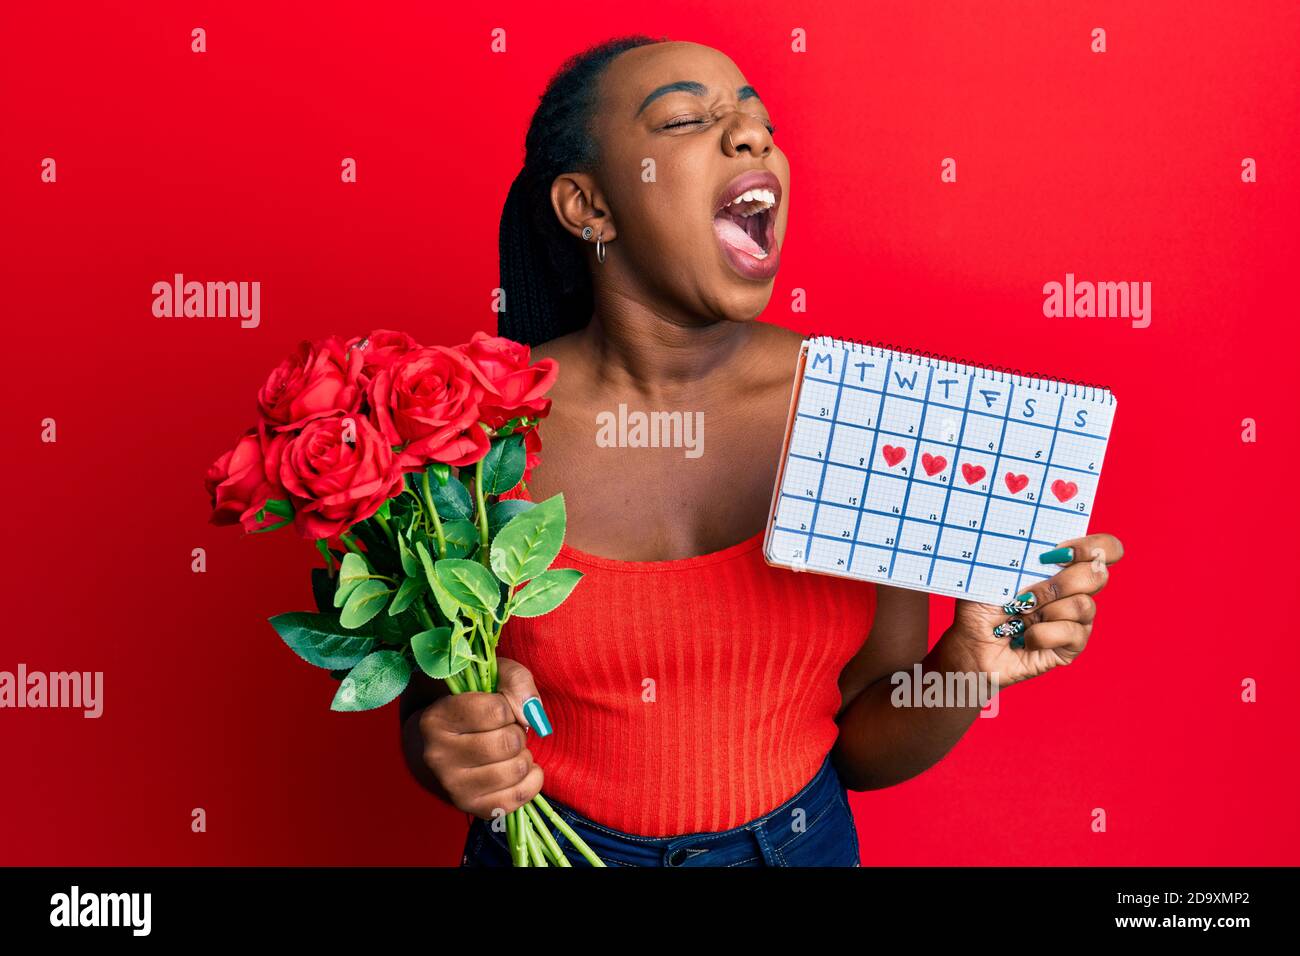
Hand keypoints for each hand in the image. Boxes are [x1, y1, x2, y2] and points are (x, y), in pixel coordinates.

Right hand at [416, 658, 548, 818]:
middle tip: (506, 731)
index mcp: (436, 719)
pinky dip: (532, 779)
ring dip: (523, 755)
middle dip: (518, 732)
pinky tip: (522, 768)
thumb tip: (532, 714)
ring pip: (516, 769)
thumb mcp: (490, 679)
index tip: (499, 709)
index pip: (497, 710)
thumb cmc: (471, 708)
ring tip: (510, 750)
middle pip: (508, 742)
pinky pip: (520, 796)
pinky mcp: (472, 807)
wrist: (442, 748)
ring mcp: (453, 786)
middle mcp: (438, 756)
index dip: (508, 706)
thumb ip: (515, 681)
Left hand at [942, 533, 1123, 687]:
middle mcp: (1076, 591)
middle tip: (1026, 595)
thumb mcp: (994, 569)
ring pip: (1083, 605)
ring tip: (1019, 617)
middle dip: (1059, 583)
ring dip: (1044, 610)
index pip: (1105, 549)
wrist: (968, 642)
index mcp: (1062, 565)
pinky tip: (1024, 638)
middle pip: (1098, 575)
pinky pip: (1072, 633)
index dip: (1092, 547)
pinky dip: (1041, 634)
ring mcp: (1077, 620)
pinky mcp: (1072, 647)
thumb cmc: (981, 603)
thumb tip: (1028, 527)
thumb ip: (1018, 548)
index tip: (1057, 552)